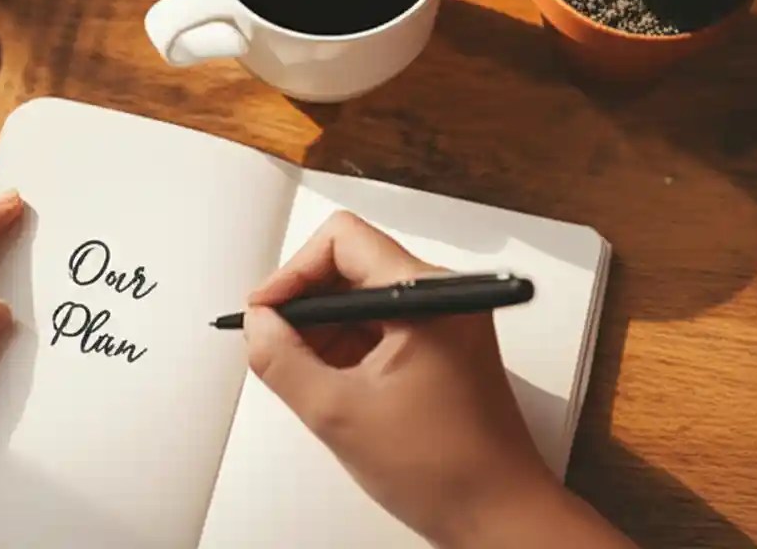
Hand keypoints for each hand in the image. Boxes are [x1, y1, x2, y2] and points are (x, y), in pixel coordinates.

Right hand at [245, 212, 633, 548]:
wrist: (498, 515)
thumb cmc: (448, 469)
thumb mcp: (338, 413)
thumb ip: (282, 360)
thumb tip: (258, 325)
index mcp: (428, 296)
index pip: (342, 241)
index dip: (293, 272)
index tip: (268, 308)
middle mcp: (442, 297)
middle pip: (350, 265)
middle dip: (305, 303)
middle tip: (276, 343)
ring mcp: (443, 320)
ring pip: (360, 298)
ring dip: (323, 330)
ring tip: (307, 376)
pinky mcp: (440, 344)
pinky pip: (378, 326)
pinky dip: (346, 349)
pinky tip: (333, 385)